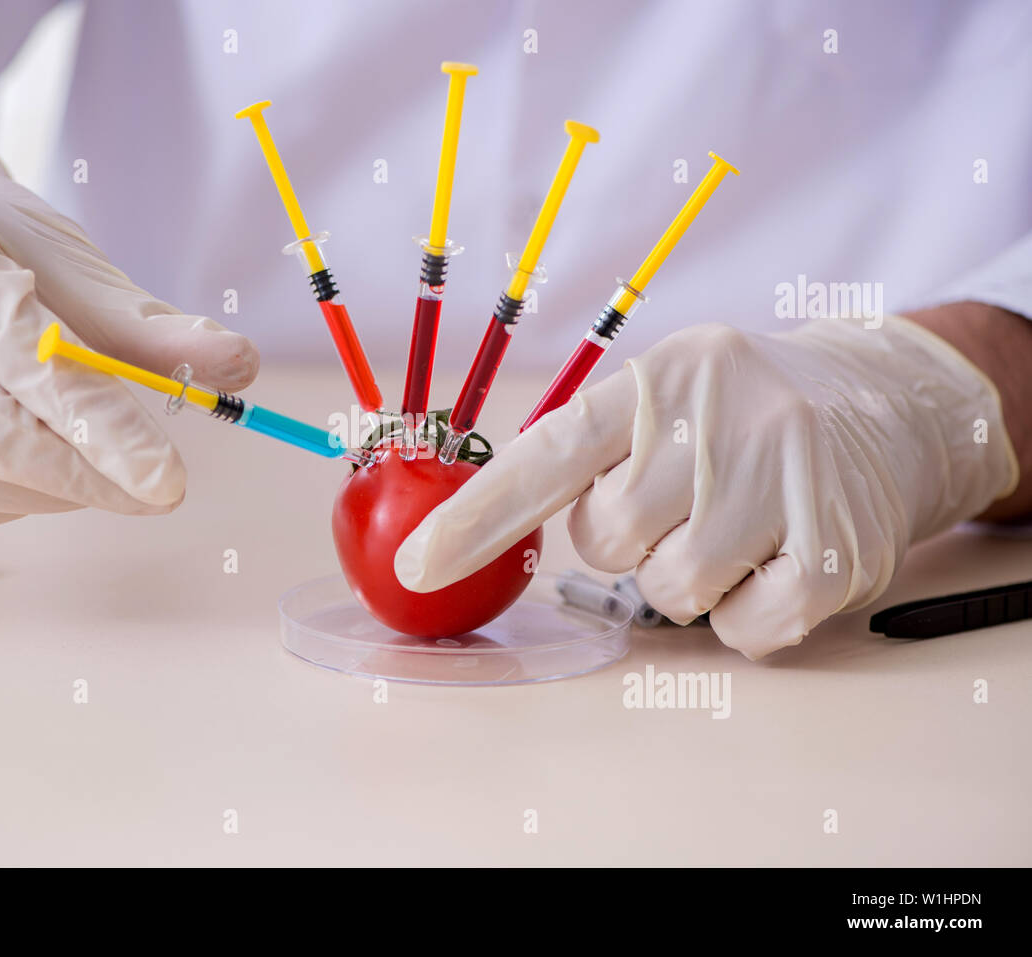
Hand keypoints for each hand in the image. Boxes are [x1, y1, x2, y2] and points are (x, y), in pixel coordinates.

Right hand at [0, 137, 257, 531]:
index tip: (168, 483)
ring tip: (84, 468)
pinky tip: (22, 474)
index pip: (25, 356)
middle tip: (152, 491)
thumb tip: (240, 366)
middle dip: (81, 475)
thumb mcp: (66, 260)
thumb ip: (146, 326)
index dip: (99, 428)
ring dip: (39, 493)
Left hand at [395, 318, 1017, 658]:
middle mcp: (724, 422)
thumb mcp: (664, 394)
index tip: (418, 565)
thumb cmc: (736, 414)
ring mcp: (786, 485)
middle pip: (610, 537)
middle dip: (621, 541)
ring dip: (681, 579)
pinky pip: (742, 631)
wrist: (883, 404)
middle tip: (669, 505)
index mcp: (662, 380)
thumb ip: (583, 448)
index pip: (551, 451)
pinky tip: (769, 560)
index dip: (478, 514)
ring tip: (725, 527)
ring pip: (671, 591)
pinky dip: (740, 616)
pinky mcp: (837, 551)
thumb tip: (467, 528)